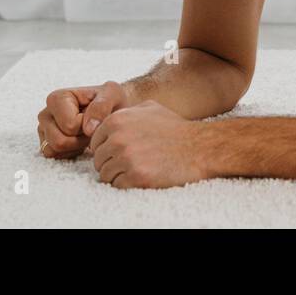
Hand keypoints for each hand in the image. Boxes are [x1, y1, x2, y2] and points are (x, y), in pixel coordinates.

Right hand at [37, 81, 128, 159]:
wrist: (111, 108)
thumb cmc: (110, 100)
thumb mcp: (113, 94)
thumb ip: (101, 107)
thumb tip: (87, 129)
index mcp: (57, 98)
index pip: (70, 126)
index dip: (87, 127)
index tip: (95, 118)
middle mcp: (46, 113)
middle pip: (59, 141)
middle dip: (81, 140)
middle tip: (92, 129)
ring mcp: (44, 129)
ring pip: (55, 150)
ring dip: (76, 146)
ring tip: (86, 134)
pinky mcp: (45, 142)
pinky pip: (54, 156)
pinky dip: (70, 152)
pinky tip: (80, 141)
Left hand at [89, 100, 210, 188]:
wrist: (200, 147)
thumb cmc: (176, 129)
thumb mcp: (152, 108)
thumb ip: (127, 112)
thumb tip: (109, 119)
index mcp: (118, 120)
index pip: (95, 143)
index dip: (109, 149)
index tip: (124, 152)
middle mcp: (118, 138)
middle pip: (99, 161)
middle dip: (113, 163)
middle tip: (133, 162)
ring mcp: (126, 158)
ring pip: (106, 175)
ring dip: (120, 175)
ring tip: (139, 169)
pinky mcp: (136, 176)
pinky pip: (118, 186)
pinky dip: (128, 184)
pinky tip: (144, 176)